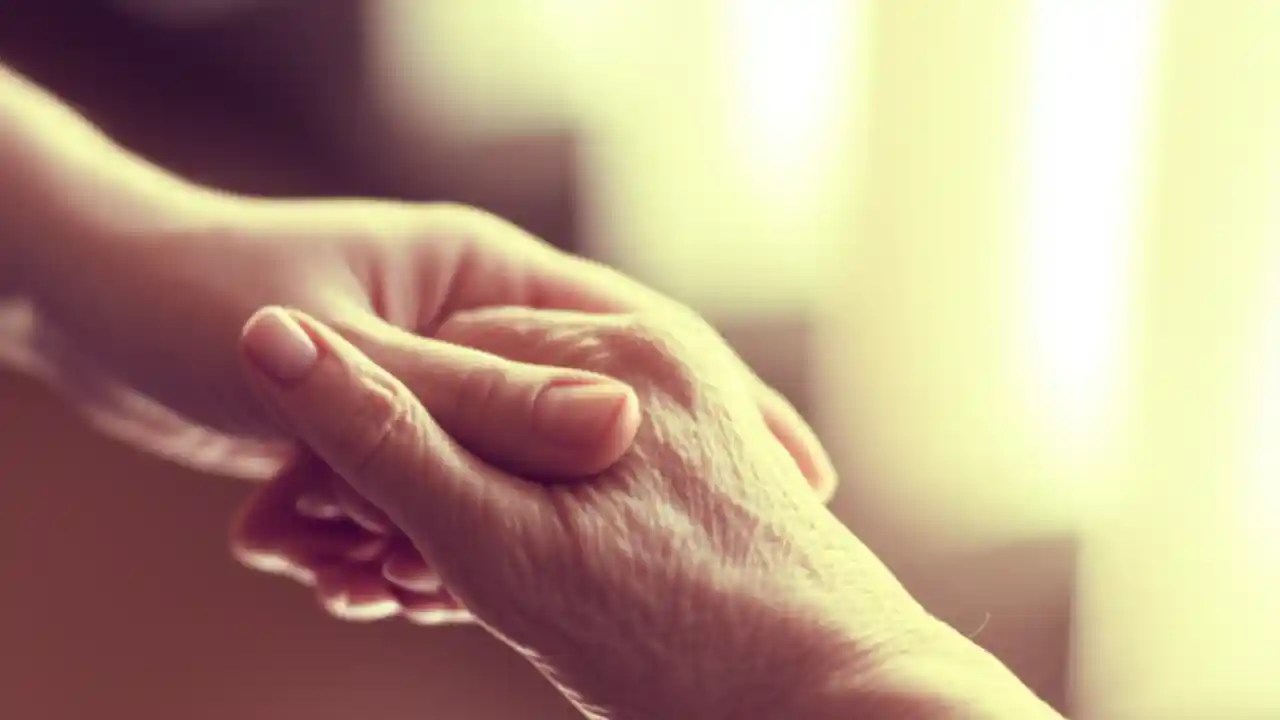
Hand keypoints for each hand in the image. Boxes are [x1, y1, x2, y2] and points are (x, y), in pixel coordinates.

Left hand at [14, 182, 834, 619]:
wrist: (89, 303)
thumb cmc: (195, 299)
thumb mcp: (356, 340)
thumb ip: (480, 393)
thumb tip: (619, 426)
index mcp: (488, 270)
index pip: (636, 343)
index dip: (717, 414)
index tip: (800, 484)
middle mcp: (476, 317)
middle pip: (581, 426)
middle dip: (589, 514)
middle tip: (603, 592)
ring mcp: (438, 377)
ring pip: (508, 479)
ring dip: (469, 546)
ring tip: (412, 597)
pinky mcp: (396, 428)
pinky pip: (444, 499)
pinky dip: (418, 547)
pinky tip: (382, 587)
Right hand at [238, 306, 1057, 719]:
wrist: (846, 707)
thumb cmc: (679, 641)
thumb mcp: (501, 545)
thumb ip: (386, 439)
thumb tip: (271, 334)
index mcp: (615, 349)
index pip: (435, 361)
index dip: (357, 438)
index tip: (312, 524)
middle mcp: (659, 363)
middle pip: (480, 402)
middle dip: (406, 486)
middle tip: (357, 573)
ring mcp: (685, 417)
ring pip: (523, 450)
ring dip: (457, 516)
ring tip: (413, 591)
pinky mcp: (696, 475)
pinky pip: (573, 481)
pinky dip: (522, 530)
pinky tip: (502, 590)